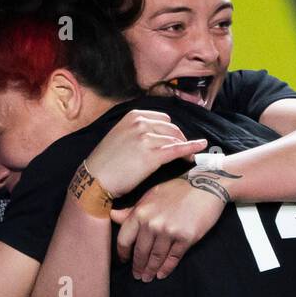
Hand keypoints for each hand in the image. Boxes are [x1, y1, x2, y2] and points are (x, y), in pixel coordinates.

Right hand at [86, 110, 207, 198]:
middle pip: (172, 128)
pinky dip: (191, 148)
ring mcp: (146, 137)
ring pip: (175, 139)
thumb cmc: (106, 164)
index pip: (163, 120)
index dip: (172, 132)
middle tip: (185, 153)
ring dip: (185, 148)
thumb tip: (155, 137)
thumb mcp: (120, 137)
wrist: (95, 180)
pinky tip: (200, 148)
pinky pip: (177, 149)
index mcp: (133, 116)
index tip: (176, 141)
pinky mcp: (152, 155)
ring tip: (189, 158)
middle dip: (180, 140)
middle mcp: (140, 123)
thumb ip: (137, 132)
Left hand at [112, 176, 227, 280]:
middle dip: (138, 266)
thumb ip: (133, 209)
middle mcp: (153, 223)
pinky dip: (167, 268)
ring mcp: (169, 231)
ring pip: (156, 257)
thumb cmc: (178, 189)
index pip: (125, 239)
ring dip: (151, 270)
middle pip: (140, 252)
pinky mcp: (185, 238)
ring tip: (147, 278)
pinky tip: (162, 274)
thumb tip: (112, 216)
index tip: (124, 261)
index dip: (123, 253)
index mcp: (141, 212)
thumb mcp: (151, 195)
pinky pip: (173, 257)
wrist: (206, 184)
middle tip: (137, 276)